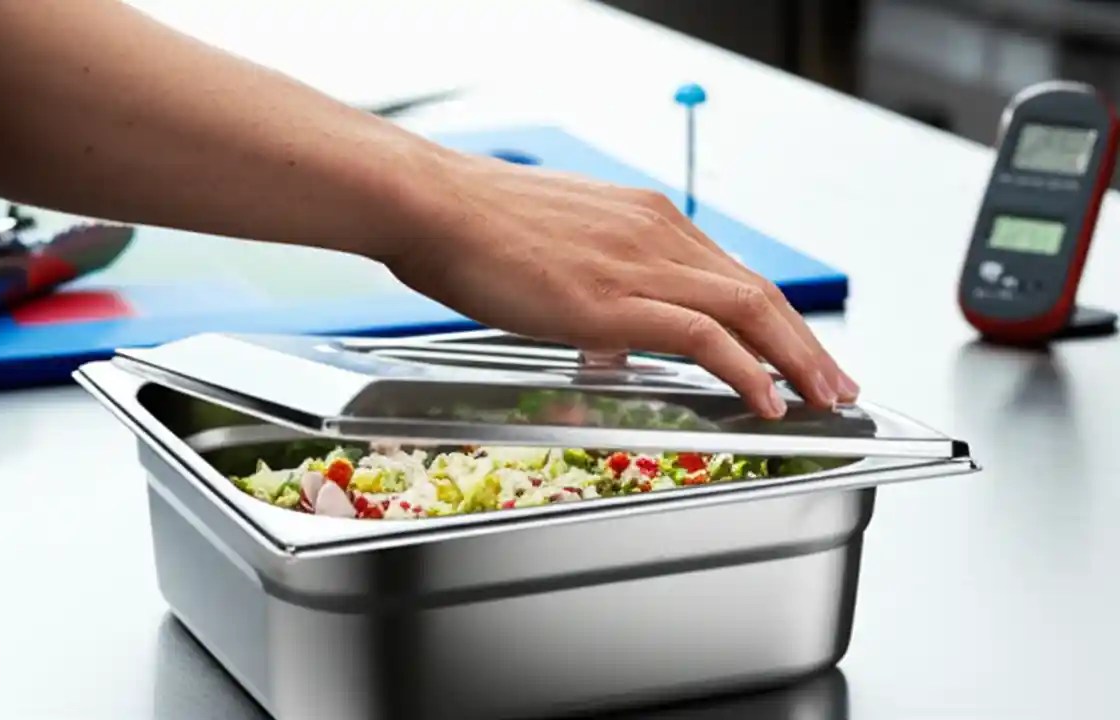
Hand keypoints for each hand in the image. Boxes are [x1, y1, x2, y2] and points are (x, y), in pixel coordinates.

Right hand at [385, 154, 858, 418]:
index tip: (795, 348)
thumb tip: (609, 336)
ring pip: (747, 311)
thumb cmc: (477, 226)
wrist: (434, 205)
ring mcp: (638, 265)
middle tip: (834, 384)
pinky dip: (746, 370)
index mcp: (645, 218)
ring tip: (821, 399)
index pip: (730, 272)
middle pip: (757, 292)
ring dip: (795, 360)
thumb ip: (596, 289)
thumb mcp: (556, 252)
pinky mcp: (612, 300)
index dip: (774, 317)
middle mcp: (656, 233)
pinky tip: (766, 400)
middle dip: (805, 344)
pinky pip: (704, 337)